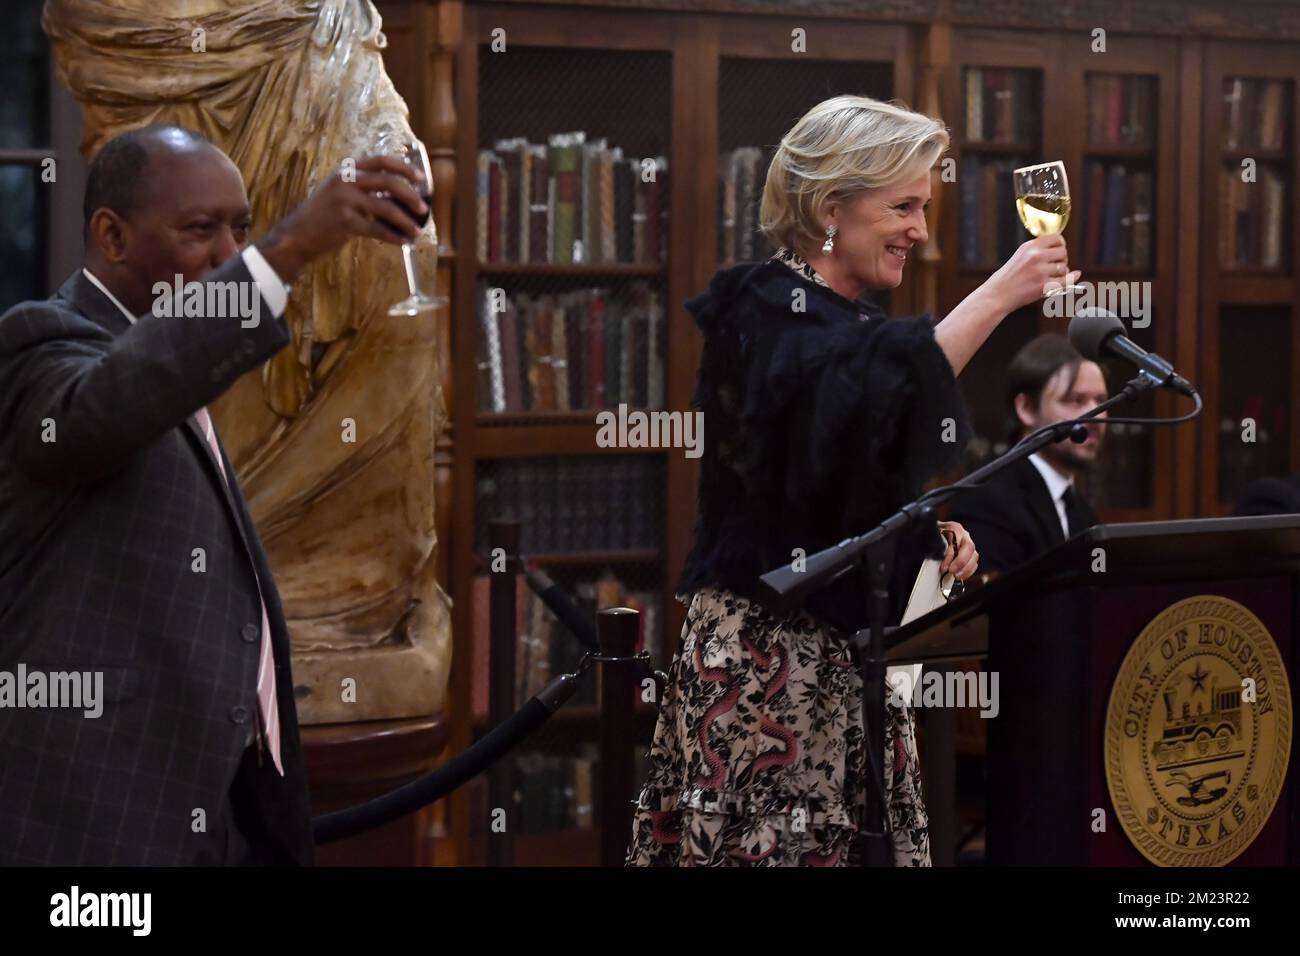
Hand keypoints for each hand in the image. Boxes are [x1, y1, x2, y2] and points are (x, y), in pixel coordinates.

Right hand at [255, 154, 427, 281]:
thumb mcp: (342, 192)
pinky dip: (393, 237)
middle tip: (423, 208)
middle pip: (388, 182)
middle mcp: (347, 181)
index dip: (404, 168)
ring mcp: (345, 201)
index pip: (382, 161)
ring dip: (405, 221)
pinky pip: (377, 229)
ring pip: (386, 208)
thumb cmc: (325, 214)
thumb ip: (366, 189)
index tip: (421, 178)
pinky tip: (403, 242)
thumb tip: (401, 196)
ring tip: (417, 232)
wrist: (298, 233)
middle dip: (410, 196)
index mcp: (348, 170)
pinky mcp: (345, 222)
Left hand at [936, 520, 977, 580]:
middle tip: (951, 571)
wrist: (931, 535)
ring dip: (966, 569)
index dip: (950, 556)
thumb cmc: (931, 536)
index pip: (956, 541)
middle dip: (961, 562)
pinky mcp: (969, 555)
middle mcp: (963, 535)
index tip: (943, 567)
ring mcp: (967, 545)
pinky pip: (973, 564)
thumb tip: (933, 555)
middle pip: (969, 548)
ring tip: (955, 575)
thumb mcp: (931, 537)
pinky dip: (967, 572)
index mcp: (953, 528)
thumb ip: (934, 544)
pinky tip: (959, 575)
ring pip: (974, 556)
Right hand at [986, 235, 1080, 311]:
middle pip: (1063, 252)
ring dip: (1061, 272)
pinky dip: (1072, 279)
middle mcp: (1035, 256)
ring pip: (1064, 267)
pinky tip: (1075, 276)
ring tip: (1050, 277)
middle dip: (1062, 259)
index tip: (1058, 251)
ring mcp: (1040, 271)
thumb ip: (1038, 250)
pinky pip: (1066, 281)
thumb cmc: (1009, 277)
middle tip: (1054, 267)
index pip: (1056, 238)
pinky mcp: (1043, 286)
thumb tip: (1062, 248)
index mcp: (1029, 246)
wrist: (997, 294)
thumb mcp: (1020, 256)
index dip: (1061, 244)